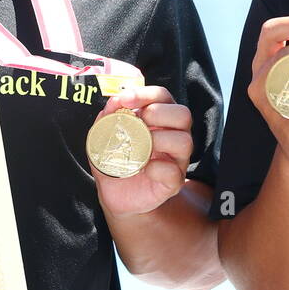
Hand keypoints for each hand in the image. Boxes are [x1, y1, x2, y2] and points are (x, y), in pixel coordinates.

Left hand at [91, 86, 193, 216]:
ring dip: (159, 139)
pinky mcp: (173, 182)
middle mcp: (173, 135)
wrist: (115, 195)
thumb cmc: (114, 161)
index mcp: (159, 119)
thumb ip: (107, 119)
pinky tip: (142, 168)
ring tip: (140, 146)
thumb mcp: (103, 137)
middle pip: (183, 114)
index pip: (163, 96)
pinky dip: (157, 168)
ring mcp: (177, 159)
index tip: (125, 99)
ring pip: (185, 141)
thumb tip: (113, 102)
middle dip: (158, 113)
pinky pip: (174, 172)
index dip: (146, 94)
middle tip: (138, 122)